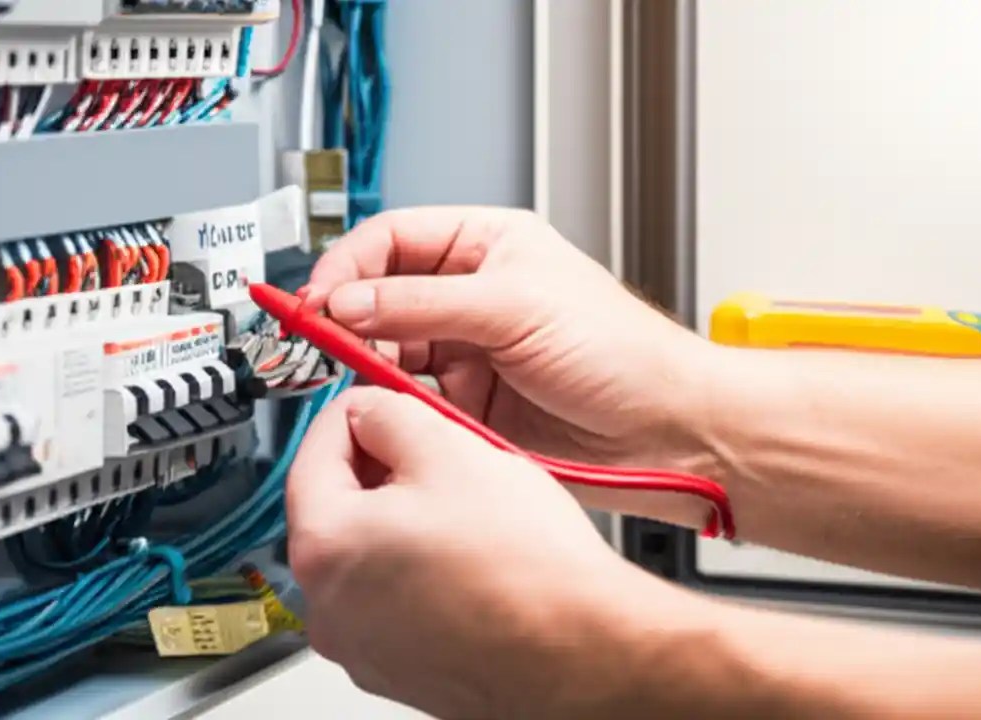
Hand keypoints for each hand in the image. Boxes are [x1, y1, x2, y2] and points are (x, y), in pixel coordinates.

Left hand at [287, 387, 714, 718]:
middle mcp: (329, 607)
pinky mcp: (400, 670)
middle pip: (337, 508)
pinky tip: (471, 556)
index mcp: (324, 546)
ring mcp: (363, 646)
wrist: (583, 653)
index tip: (378, 401)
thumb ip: (392, 415)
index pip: (315, 451)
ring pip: (369, 556)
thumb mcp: (451, 449)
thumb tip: (373, 411)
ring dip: (403, 521)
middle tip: (429, 448)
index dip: (353, 412)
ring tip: (463, 505)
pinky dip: (420, 571)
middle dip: (380, 468)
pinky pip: (394, 600)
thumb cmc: (526, 570)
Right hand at [302, 207, 720, 525]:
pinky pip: (408, 399)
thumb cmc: (621, 353)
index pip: (392, 240)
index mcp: (486, 246)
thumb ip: (421, 304)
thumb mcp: (513, 308)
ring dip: (372, 366)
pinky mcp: (464, 403)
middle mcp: (470, 295)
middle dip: (352, 319)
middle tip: (329, 343)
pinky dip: (396, 405)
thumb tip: (349, 301)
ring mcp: (465, 350)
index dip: (348, 266)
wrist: (662, 433)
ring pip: (386, 352)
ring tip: (371, 379)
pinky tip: (402, 409)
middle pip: (379, 296)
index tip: (318, 299)